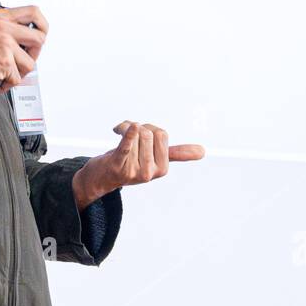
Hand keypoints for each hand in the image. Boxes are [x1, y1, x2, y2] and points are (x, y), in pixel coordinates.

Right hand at [0, 5, 48, 101]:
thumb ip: (2, 27)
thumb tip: (21, 35)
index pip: (33, 12)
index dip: (42, 25)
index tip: (40, 34)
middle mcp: (3, 27)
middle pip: (39, 38)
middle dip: (35, 54)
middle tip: (24, 60)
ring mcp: (5, 43)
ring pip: (30, 62)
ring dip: (19, 72)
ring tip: (5, 73)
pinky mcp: (4, 61)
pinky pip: (17, 77)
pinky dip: (8, 83)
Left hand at [71, 121, 205, 209]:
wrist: (102, 178)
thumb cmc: (130, 164)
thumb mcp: (155, 160)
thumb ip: (178, 154)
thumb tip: (203, 151)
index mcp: (162, 168)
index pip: (161, 134)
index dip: (150, 129)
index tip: (141, 135)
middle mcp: (150, 172)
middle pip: (149, 132)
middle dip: (138, 127)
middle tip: (128, 134)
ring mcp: (134, 170)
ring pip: (136, 133)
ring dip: (125, 127)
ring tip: (119, 134)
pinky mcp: (118, 165)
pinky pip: (126, 147)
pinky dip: (128, 135)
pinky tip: (129, 127)